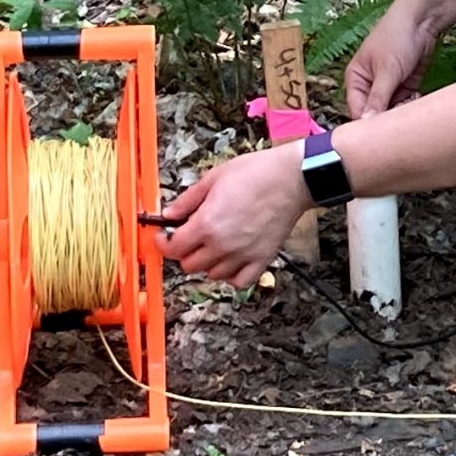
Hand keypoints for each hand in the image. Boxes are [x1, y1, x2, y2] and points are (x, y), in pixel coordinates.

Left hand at [157, 143, 308, 288]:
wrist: (292, 178)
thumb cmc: (257, 173)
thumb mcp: (214, 178)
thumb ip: (188, 200)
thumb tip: (169, 213)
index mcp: (207, 224)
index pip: (173, 248)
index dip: (163, 243)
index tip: (165, 237)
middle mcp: (223, 244)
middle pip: (189, 265)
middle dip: (185, 252)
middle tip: (190, 238)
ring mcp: (243, 255)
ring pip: (212, 275)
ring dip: (207, 263)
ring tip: (213, 246)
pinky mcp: (262, 259)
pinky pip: (239, 281)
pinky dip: (232, 276)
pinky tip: (232, 260)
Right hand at [345, 11, 436, 117]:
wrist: (422, 21)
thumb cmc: (396, 38)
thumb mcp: (386, 70)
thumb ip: (378, 98)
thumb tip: (366, 122)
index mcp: (356, 79)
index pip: (356, 109)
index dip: (366, 123)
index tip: (380, 134)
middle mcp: (370, 85)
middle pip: (374, 113)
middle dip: (387, 118)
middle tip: (400, 119)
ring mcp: (389, 86)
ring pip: (391, 111)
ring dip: (401, 112)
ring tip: (410, 104)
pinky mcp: (406, 86)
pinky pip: (405, 104)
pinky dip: (411, 105)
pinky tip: (417, 98)